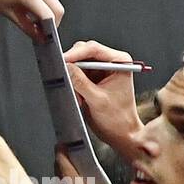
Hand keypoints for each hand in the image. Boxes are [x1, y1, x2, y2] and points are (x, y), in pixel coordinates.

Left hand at [0, 0, 64, 40]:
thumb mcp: (10, 15)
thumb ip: (28, 28)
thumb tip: (40, 38)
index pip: (49, 15)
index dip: (50, 30)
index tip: (47, 39)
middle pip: (58, 10)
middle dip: (54, 24)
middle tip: (44, 33)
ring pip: (56, 5)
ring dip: (51, 17)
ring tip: (38, 25)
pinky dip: (47, 9)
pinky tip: (36, 15)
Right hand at [62, 39, 142, 157]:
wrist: (120, 133)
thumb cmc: (118, 119)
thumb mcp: (98, 100)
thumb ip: (81, 82)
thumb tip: (66, 67)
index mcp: (120, 62)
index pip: (94, 49)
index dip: (76, 54)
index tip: (63, 61)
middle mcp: (111, 62)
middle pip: (84, 53)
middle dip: (73, 67)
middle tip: (66, 79)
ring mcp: (101, 70)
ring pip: (77, 64)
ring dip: (73, 78)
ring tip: (78, 96)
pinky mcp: (92, 78)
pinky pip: (76, 75)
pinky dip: (73, 85)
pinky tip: (79, 98)